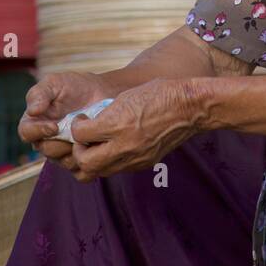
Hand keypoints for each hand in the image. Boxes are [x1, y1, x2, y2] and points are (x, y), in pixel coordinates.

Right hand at [19, 71, 109, 169]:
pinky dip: (88, 160)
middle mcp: (44, 140)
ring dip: (75, 151)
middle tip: (75, 133)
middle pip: (45, 150)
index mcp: (34, 122)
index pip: (26, 133)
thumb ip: (40, 94)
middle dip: (60, 143)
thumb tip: (32, 111)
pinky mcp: (78, 159)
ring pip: (63, 161)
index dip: (38, 132)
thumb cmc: (74, 86)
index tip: (54, 126)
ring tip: (88, 137)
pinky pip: (79, 169)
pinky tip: (96, 145)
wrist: (102, 93)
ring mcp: (61, 152)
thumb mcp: (55, 82)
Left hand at [63, 78, 205, 180]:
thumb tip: (89, 123)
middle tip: (82, 140)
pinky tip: (115, 148)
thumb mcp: (127, 96)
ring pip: (100, 172)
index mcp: (117, 123)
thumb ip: (106, 112)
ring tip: (96, 147)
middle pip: (85, 162)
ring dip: (92, 161)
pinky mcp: (145, 163)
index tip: (80, 121)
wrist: (189, 107)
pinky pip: (118, 169)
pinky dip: (111, 162)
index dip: (75, 127)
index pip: (80, 134)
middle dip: (78, 152)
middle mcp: (124, 144)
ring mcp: (135, 158)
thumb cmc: (159, 94)